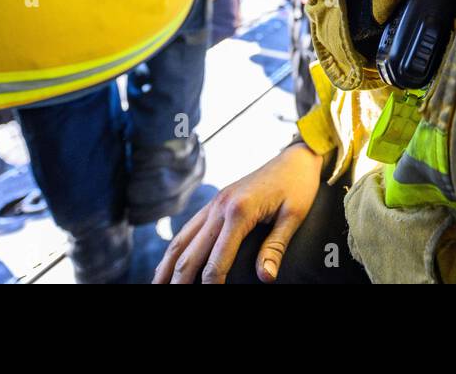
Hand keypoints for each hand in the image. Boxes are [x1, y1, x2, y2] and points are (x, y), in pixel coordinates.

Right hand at [153, 142, 323, 283]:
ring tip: (156, 287)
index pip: (216, 259)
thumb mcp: (294, 216)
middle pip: (190, 253)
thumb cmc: (299, 186)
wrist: (296, 158)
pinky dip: (175, 250)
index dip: (211, 285)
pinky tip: (168, 264)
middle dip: (180, 281)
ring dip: (166, 267)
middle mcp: (220, 207)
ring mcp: (214, 203)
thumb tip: (265, 278)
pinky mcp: (214, 203)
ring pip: (181, 241)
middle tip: (172, 298)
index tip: (211, 298)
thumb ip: (276, 247)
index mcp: (239, 211)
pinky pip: (188, 229)